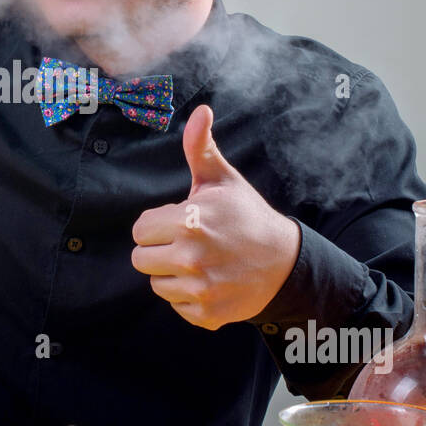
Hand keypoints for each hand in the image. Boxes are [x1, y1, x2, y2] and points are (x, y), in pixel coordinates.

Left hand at [131, 104, 300, 329]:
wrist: (286, 262)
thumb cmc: (246, 216)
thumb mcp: (222, 180)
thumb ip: (200, 147)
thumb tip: (201, 110)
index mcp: (189, 221)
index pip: (140, 230)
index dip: (158, 224)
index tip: (181, 222)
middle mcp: (192, 257)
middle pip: (141, 259)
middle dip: (160, 250)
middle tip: (188, 243)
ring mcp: (200, 289)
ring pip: (157, 284)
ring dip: (173, 274)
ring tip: (201, 262)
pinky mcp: (207, 315)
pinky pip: (176, 306)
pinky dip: (189, 298)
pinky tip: (211, 282)